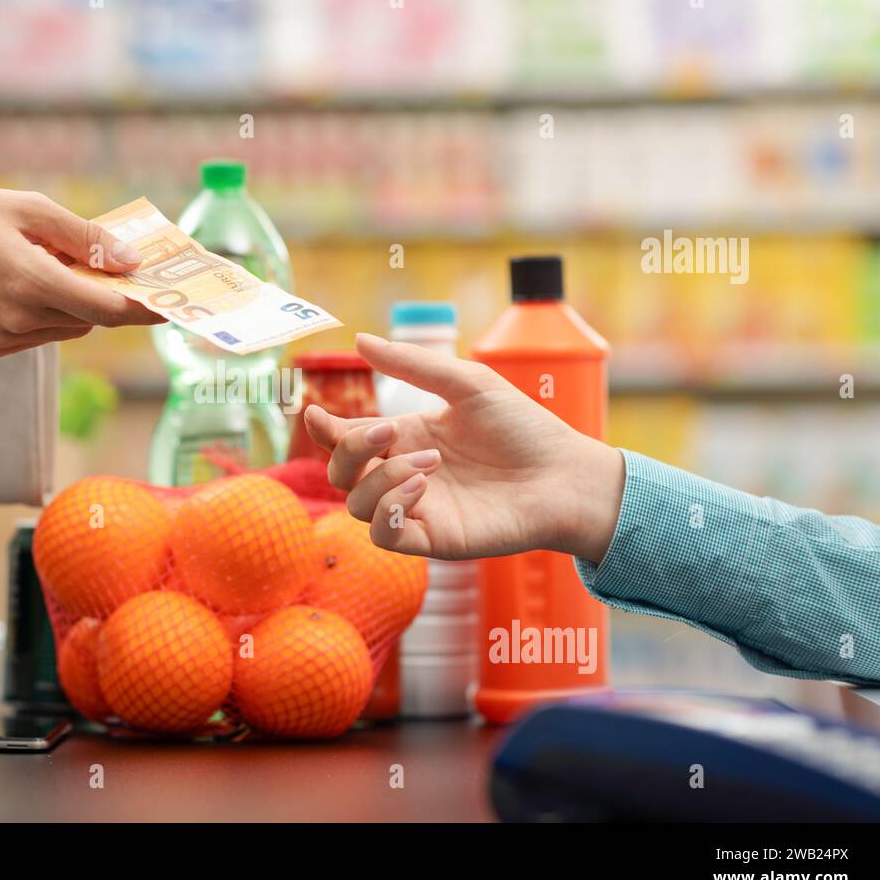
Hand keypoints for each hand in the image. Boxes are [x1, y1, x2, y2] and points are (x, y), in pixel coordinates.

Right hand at [0, 186, 164, 355]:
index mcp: (30, 282)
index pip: (107, 307)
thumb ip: (84, 237)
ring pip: (70, 326)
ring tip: (64, 266)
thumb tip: (131, 259)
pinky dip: (51, 311)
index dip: (144, 306)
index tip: (172, 302)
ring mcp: (5, 339)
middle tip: (127, 269)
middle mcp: (19, 319)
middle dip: (111, 295)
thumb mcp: (30, 209)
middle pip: (92, 317)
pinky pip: (44, 332)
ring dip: (80, 302)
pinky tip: (30, 281)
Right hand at [304, 334, 624, 562]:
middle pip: (341, 473)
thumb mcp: (466, 383)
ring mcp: (416, 510)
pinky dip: (389, 509)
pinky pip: (384, 535)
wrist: (565, 473)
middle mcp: (403, 475)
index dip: (324, 429)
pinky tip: (420, 487)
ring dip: (378, 479)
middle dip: (350, 449)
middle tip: (388, 429)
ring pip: (355, 505)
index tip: (314, 412)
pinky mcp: (432, 540)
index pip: (347, 438)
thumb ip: (411, 364)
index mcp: (406, 439)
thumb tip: (358, 339)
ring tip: (427, 463)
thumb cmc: (523, 427)